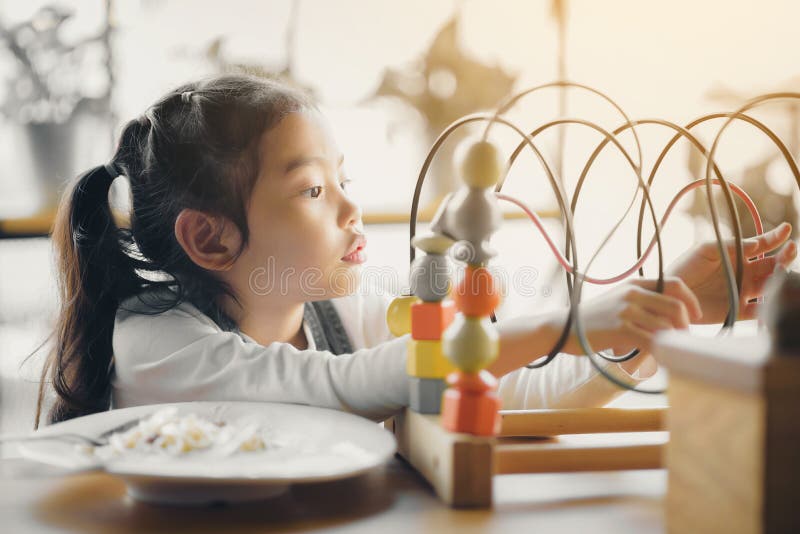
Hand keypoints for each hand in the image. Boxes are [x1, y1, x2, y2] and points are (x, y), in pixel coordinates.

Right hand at [560, 277, 701, 354]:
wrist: (562, 328)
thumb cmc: (591, 320)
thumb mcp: (617, 302)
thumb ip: (642, 305)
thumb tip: (670, 322)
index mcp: (634, 284)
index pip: (675, 284)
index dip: (691, 301)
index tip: (695, 317)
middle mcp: (632, 293)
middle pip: (676, 307)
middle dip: (685, 327)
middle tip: (683, 341)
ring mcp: (626, 310)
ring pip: (666, 326)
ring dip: (673, 342)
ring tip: (669, 352)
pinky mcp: (620, 329)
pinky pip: (652, 342)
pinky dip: (660, 353)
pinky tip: (658, 360)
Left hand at [666, 222, 796, 323]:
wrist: (670, 293)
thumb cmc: (684, 267)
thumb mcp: (704, 250)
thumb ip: (729, 245)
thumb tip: (756, 244)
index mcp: (738, 255)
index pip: (763, 245)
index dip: (776, 237)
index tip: (785, 229)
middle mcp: (746, 273)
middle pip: (774, 265)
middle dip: (785, 257)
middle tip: (790, 250)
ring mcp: (744, 292)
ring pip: (772, 286)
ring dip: (782, 279)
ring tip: (783, 271)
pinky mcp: (739, 311)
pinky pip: (760, 310)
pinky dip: (770, 307)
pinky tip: (775, 298)